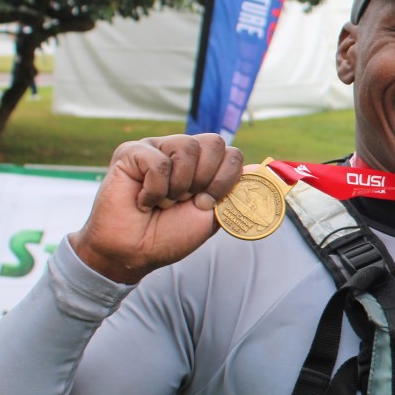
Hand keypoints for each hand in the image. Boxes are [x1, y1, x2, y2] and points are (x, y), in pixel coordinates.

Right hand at [70, 135, 244, 283]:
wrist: (134, 252)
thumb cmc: (169, 235)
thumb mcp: (211, 216)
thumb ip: (234, 192)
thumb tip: (262, 169)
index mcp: (202, 165)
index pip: (231, 153)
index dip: (225, 180)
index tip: (206, 204)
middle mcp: (181, 151)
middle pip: (215, 142)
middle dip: (205, 180)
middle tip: (186, 201)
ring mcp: (156, 148)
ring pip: (187, 147)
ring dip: (179, 186)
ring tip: (164, 201)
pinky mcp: (131, 152)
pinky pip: (158, 161)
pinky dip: (155, 190)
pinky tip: (143, 200)